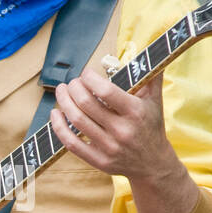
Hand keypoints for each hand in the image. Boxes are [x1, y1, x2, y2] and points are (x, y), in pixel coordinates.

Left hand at [51, 68, 173, 180]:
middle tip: (72, 82)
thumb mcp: (156, 99)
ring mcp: (109, 147)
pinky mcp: (99, 161)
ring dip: (64, 102)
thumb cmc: (151, 125)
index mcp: (135, 112)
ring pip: (76, 121)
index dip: (89, 78)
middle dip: (73, 88)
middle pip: (86, 104)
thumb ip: (151, 73)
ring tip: (62, 91)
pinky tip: (55, 114)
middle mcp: (122, 130)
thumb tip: (151, 49)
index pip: (105, 91)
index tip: (86, 73)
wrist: (153, 163)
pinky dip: (59, 128)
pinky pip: (72, 144)